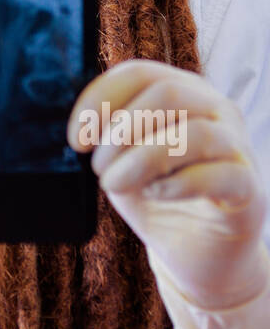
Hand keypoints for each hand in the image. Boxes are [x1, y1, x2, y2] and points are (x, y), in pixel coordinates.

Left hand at [67, 60, 268, 310]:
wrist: (196, 255)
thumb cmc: (158, 198)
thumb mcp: (121, 161)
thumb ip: (109, 137)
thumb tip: (89, 127)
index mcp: (183, 93)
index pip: (140, 73)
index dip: (101, 100)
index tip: (77, 140)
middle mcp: (216, 110)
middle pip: (168, 93)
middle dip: (122, 131)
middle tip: (100, 169)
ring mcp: (239, 147)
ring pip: (195, 133)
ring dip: (143, 159)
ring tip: (117, 184)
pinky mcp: (251, 189)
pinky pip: (220, 175)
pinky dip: (178, 184)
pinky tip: (155, 195)